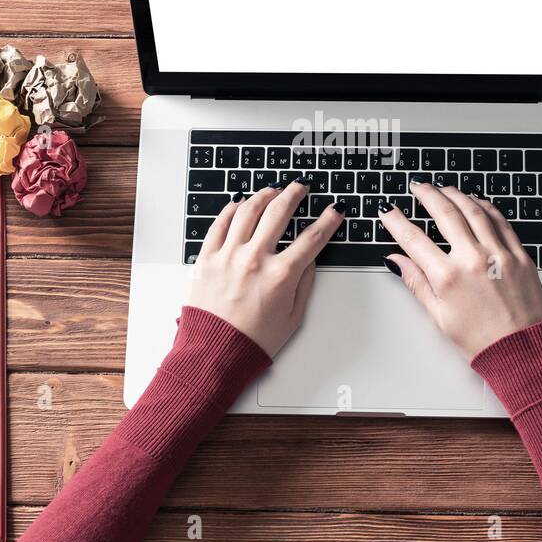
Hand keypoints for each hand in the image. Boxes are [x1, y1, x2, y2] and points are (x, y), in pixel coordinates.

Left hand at [187, 182, 343, 357]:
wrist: (215, 353)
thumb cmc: (253, 341)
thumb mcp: (293, 316)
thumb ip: (304, 282)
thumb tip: (309, 257)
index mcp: (280, 275)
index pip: (312, 238)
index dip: (327, 221)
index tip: (334, 211)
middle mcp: (254, 260)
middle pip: (279, 213)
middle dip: (294, 195)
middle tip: (301, 187)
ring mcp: (228, 256)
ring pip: (248, 211)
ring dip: (264, 195)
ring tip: (273, 190)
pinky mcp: (207, 258)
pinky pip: (220, 224)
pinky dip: (232, 209)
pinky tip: (240, 203)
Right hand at [378, 183, 541, 361]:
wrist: (522, 352)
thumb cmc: (482, 340)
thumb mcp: (439, 316)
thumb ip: (417, 282)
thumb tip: (397, 261)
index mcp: (448, 277)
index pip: (414, 239)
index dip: (396, 221)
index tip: (388, 211)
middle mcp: (473, 259)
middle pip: (445, 214)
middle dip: (428, 195)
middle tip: (418, 187)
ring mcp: (499, 254)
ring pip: (474, 210)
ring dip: (456, 195)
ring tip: (444, 188)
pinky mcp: (520, 255)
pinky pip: (501, 221)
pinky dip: (486, 207)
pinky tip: (477, 202)